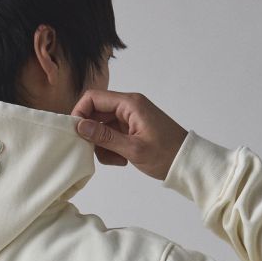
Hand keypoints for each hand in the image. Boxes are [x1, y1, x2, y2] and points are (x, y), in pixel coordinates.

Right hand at [71, 89, 187, 181]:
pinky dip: (111, 149)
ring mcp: (129, 118)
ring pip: (102, 127)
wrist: (185, 162)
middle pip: (96, 113)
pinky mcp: (131, 129)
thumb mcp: (133, 149)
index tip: (76, 134)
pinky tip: (122, 160)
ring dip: (102, 146)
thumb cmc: (165, 154)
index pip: (93, 98)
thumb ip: (105, 137)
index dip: (80, 113)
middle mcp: (128, 106)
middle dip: (91, 134)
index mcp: (130, 104)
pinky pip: (111, 135)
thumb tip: (80, 126)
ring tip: (116, 160)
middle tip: (93, 152)